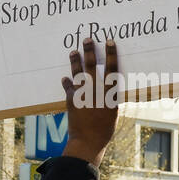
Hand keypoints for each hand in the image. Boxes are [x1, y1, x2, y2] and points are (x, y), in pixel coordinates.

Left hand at [62, 37, 119, 167]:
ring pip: (78, 72)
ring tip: (73, 51)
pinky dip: (67, 82)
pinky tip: (65, 77)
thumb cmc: (104, 130)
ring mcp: (82, 93)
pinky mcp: (71, 99)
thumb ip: (110, 99)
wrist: (87, 141)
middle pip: (92, 65)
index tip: (109, 42)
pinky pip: (68, 87)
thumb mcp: (113, 113)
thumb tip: (108, 90)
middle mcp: (96, 90)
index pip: (112, 69)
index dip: (111, 54)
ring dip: (75, 60)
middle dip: (89, 50)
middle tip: (87, 39)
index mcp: (110, 93)